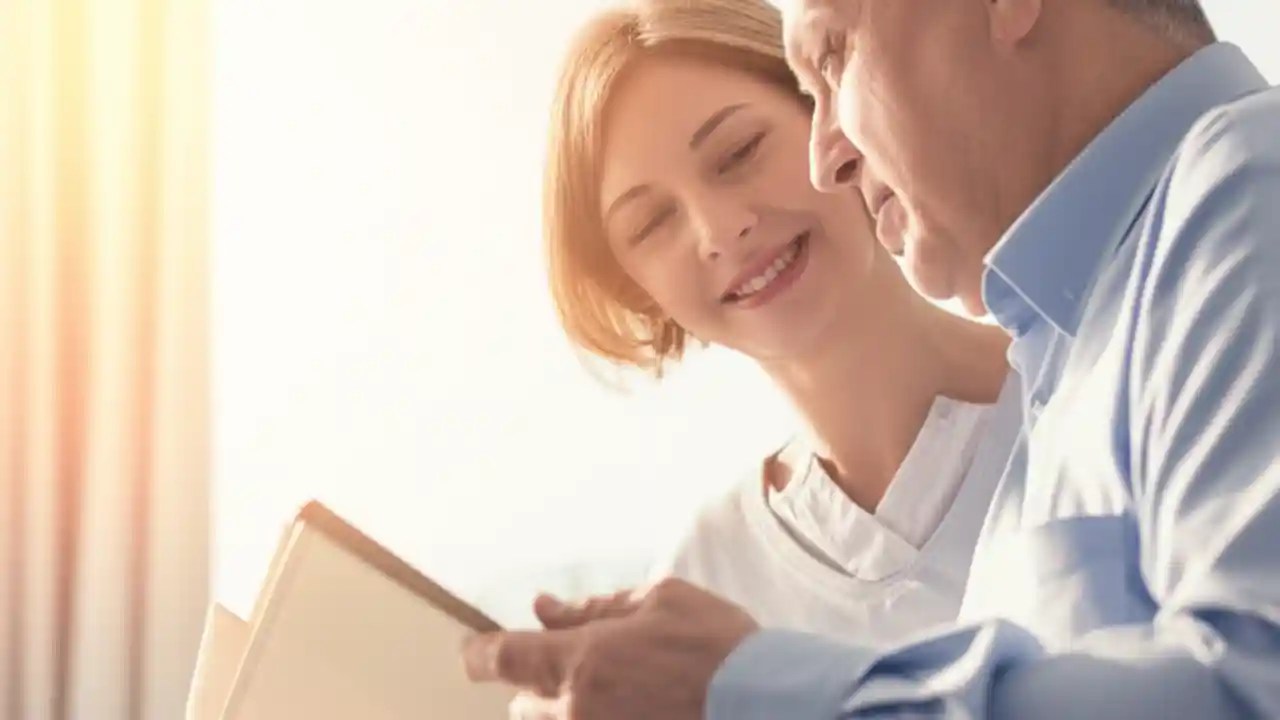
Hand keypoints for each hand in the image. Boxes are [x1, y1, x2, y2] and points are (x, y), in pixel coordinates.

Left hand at [463, 578, 758, 719]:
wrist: (769, 704)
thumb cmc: (718, 646)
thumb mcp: (658, 600)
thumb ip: (594, 607)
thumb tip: (547, 609)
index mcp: (580, 662)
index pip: (498, 659)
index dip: (477, 653)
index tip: (474, 648)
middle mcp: (578, 711)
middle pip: (521, 703)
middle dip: (536, 681)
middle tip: (576, 662)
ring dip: (563, 706)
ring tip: (608, 688)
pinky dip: (591, 717)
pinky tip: (627, 702)